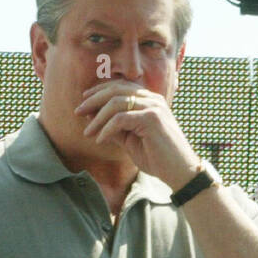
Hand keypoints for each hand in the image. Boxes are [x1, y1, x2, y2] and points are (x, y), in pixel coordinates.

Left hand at [75, 80, 201, 191]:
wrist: (179, 172)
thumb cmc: (157, 157)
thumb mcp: (131, 140)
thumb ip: (115, 128)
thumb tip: (92, 119)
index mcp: (149, 100)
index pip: (120, 86)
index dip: (99, 92)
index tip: (83, 102)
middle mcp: (152, 99)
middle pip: (115, 89)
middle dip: (93, 100)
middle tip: (78, 112)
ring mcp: (153, 106)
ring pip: (116, 102)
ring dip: (97, 117)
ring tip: (87, 132)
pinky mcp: (152, 118)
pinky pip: (120, 119)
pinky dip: (107, 129)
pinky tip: (100, 140)